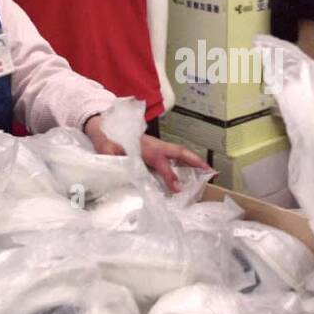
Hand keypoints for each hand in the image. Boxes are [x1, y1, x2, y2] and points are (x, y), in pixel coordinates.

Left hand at [83, 114, 215, 192]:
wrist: (102, 125)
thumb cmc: (105, 138)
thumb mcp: (106, 148)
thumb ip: (114, 156)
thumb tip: (125, 167)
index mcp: (143, 146)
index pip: (161, 162)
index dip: (170, 175)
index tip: (178, 189)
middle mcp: (154, 145)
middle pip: (179, 151)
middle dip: (195, 161)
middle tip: (210, 171)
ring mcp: (156, 145)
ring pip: (179, 152)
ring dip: (193, 160)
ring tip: (207, 171)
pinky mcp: (154, 148)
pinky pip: (173, 154)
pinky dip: (185, 160)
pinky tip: (190, 169)